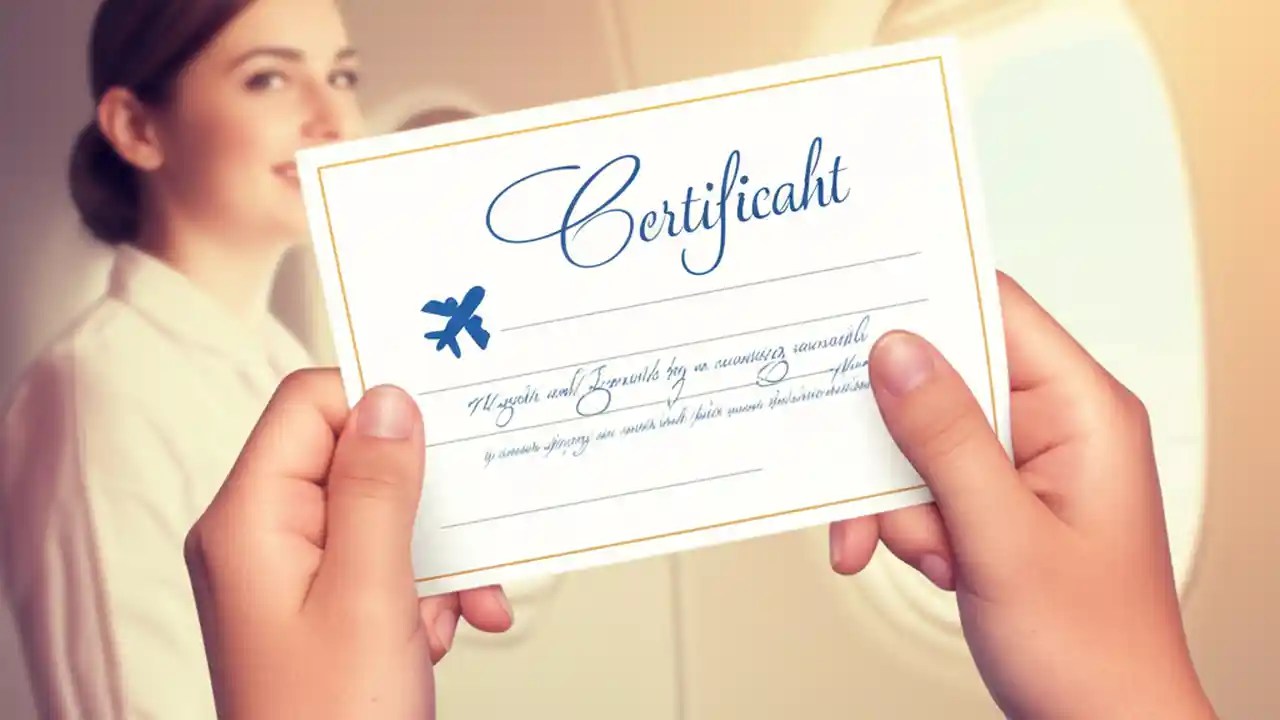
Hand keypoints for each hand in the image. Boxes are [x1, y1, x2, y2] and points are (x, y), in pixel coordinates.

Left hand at [184, 369, 511, 718]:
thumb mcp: (371, 597)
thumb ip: (380, 488)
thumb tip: (391, 400)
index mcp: (251, 522)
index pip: (310, 405)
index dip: (380, 405)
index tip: (448, 421)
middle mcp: (262, 540)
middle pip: (355, 461)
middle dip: (426, 500)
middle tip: (474, 531)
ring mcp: (291, 577)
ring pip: (383, 517)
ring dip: (436, 556)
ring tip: (463, 608)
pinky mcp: (322, 610)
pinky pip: (384, 566)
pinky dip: (428, 593)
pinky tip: (445, 634)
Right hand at [828, 273, 1215, 718]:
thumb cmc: (1090, 650)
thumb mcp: (1003, 537)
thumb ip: (946, 437)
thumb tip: (895, 349)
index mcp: (1081, 409)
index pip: (994, 309)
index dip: (923, 299)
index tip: (851, 310)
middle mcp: (1052, 424)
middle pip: (941, 378)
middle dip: (896, 442)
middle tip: (876, 490)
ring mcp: (1021, 464)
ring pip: (919, 437)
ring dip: (899, 499)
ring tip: (929, 552)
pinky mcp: (994, 501)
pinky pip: (922, 482)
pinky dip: (905, 523)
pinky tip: (927, 562)